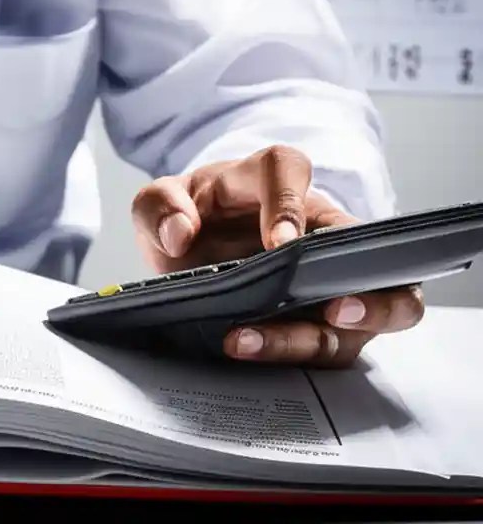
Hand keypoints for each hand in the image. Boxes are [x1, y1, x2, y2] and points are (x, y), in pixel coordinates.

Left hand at [131, 145, 423, 367]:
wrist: (194, 243)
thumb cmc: (191, 213)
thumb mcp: (161, 200)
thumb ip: (159, 206)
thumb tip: (179, 233)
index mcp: (271, 179)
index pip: (290, 172)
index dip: (290, 206)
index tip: (280, 243)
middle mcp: (315, 226)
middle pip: (367, 251)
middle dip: (368, 288)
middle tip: (337, 311)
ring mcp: (326, 275)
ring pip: (361, 309)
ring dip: (325, 336)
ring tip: (263, 344)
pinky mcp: (320, 318)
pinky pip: (331, 344)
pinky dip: (301, 356)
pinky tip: (257, 355)